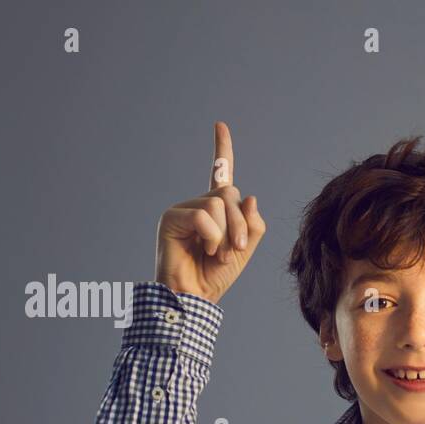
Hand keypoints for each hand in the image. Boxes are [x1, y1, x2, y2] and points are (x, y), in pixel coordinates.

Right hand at [154, 121, 266, 302]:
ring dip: (226, 234)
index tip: (220, 125)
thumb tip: (251, 198)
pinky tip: (204, 251)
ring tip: (217, 255)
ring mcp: (184, 210)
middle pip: (231, 195)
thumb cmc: (215, 276)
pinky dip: (211, 236)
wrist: (194, 297)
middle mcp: (199, 205)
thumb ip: (252, 225)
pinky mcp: (171, 218)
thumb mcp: (244, 250)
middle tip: (235, 251)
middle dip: (240, 224)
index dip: (221, 150)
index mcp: (216, 210)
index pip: (220, 175)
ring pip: (219, 204)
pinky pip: (203, 215)